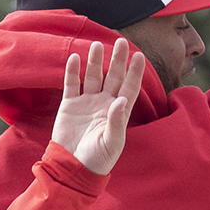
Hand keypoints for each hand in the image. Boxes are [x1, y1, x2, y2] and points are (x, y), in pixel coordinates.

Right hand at [51, 39, 145, 175]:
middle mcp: (104, 104)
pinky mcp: (69, 105)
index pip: (129, 87)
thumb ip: (117, 121)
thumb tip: (122, 99)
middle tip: (121, 41)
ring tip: (96, 44)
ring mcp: (86, 103)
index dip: (135, 72)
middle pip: (112, 77)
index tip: (139, 56)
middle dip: (117, 60)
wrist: (72, 167)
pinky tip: (75, 57)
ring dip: (95, 61)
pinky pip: (72, 84)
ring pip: (92, 76)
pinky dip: (73, 71)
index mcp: (118, 112)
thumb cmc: (97, 159)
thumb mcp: (112, 142)